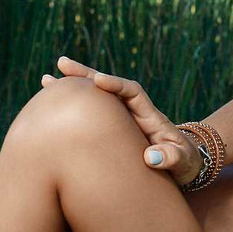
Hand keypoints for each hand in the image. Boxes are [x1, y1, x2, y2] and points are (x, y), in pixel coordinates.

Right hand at [41, 56, 202, 186]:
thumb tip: (150, 157)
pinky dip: (72, 110)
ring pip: (94, 100)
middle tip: (61, 64)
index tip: (97, 81)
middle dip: (85, 75)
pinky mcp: (112, 131)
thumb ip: (172, 158)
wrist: (183, 167)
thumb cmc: (185, 164)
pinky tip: (50, 106)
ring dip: (72, 89)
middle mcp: (133, 113)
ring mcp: (121, 120)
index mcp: (150, 116)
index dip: (115, 84)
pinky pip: (90, 116)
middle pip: (107, 87)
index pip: (132, 91)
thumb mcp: (184, 163)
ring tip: (47, 80)